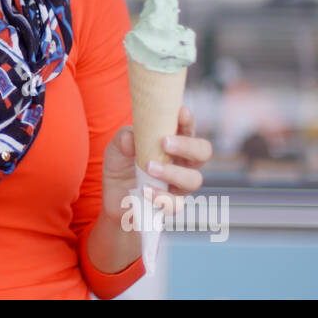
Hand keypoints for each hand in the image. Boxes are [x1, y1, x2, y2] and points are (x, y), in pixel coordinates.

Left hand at [101, 105, 211, 221]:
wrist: (114, 195)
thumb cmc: (122, 164)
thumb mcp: (116, 148)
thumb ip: (123, 139)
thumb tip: (130, 137)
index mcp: (174, 142)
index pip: (188, 128)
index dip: (187, 120)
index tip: (180, 112)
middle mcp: (183, 162)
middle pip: (203, 152)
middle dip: (187, 145)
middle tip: (164, 142)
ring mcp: (179, 185)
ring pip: (194, 180)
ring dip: (172, 172)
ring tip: (149, 167)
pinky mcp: (170, 205)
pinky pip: (176, 204)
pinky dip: (160, 196)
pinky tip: (144, 189)